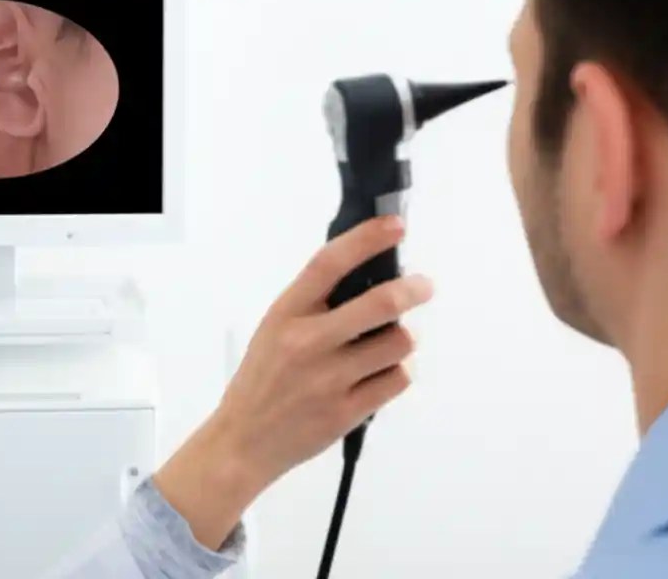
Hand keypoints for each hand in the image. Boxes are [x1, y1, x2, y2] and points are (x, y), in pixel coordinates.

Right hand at [152, 215, 432, 550]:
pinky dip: (396, 373)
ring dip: (402, 339)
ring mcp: (329, 379)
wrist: (244, 441)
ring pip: (398, 343)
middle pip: (380, 303)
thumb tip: (368, 275)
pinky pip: (397, 379)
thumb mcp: (274, 330)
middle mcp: (307, 342)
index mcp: (285, 314)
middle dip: (413, 289)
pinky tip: (379, 375)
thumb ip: (313, 305)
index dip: (367, 238)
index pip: (329, 263)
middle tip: (423, 286)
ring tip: (387, 344)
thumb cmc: (262, 381)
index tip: (395, 226)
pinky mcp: (347, 411)